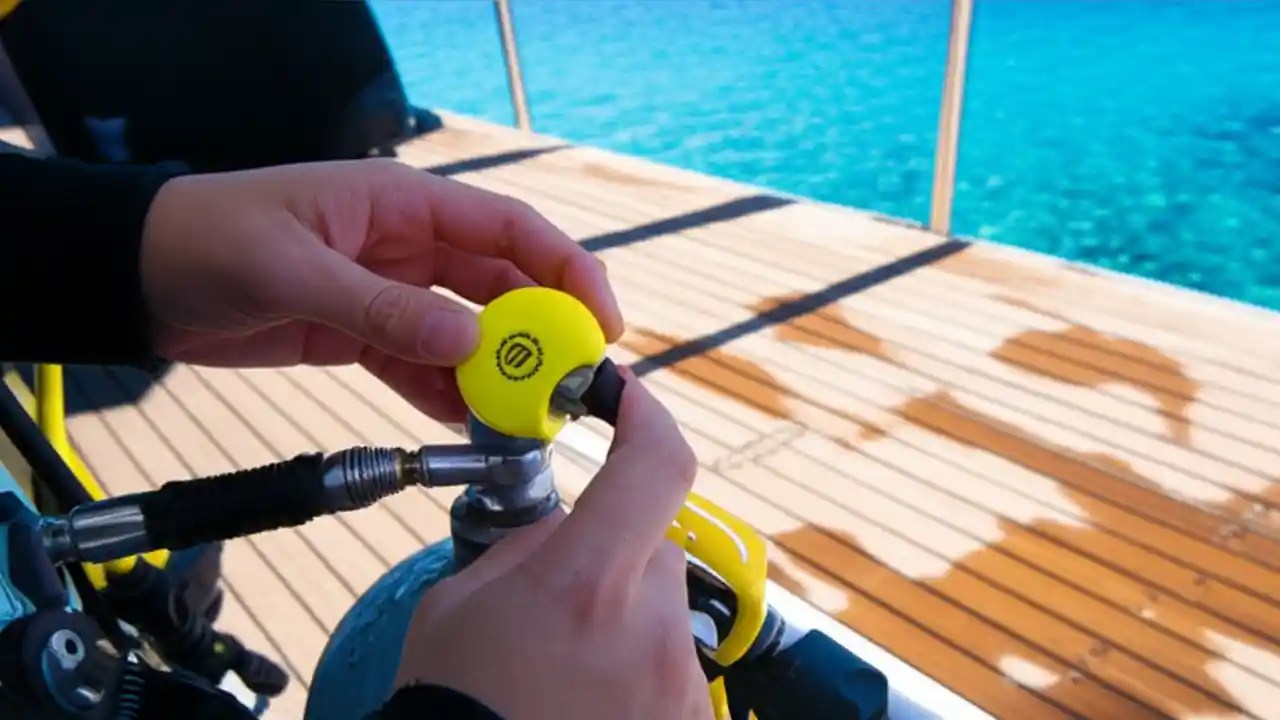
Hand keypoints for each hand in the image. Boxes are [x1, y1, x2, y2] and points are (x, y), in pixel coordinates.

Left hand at [139, 158, 621, 420]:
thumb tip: (471, 343)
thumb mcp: (293, 269)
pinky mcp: (362, 336)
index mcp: (404, 205)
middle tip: (566, 388)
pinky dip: (445, 394)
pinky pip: (421, 366)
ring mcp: (388, 294)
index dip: (567, 271)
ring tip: (520, 421)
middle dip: (539, 335)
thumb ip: (381, 309)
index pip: (510, 229)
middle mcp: (409, 247)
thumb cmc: (206, 240)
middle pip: (501, 286)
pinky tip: (467, 426)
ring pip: (465, 334)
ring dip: (495, 374)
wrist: (134, 278)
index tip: (600, 324)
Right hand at [393, 374, 712, 719]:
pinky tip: (586, 703)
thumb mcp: (461, 603)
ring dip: (624, 626)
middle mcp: (650, 634)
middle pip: (655, 552)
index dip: (652, 418)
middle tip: (557, 605)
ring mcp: (679, 689)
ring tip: (563, 674)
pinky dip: (637, 676)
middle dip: (613, 561)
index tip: (634, 401)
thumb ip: (529, 546)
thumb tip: (570, 519)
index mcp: (586, 587)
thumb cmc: (450, 703)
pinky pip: (671, 671)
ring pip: (663, 616)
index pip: (657, 467)